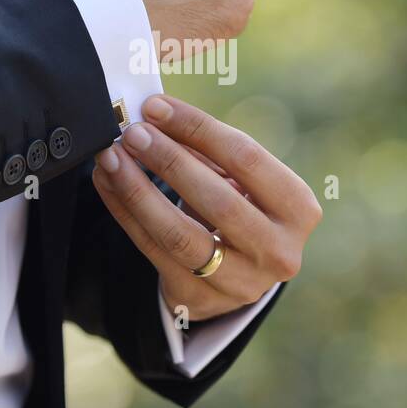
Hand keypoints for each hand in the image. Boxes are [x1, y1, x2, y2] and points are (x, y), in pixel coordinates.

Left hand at [91, 94, 321, 321]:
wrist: (239, 273)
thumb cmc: (242, 207)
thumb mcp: (240, 179)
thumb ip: (207, 149)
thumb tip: (156, 115)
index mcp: (298, 208)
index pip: (246, 157)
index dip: (198, 128)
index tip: (156, 107)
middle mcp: (278, 250)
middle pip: (217, 198)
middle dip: (168, 160)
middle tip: (133, 133)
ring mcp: (241, 282)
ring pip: (179, 233)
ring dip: (138, 190)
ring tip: (111, 158)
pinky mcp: (200, 300)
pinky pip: (152, 250)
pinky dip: (124, 212)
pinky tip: (107, 184)